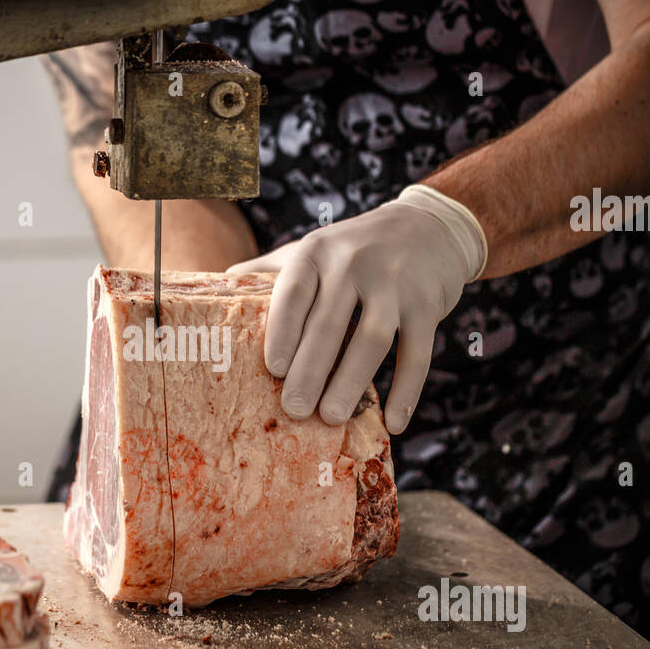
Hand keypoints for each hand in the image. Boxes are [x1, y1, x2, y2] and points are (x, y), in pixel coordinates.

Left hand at [227, 185, 486, 433]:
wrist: (430, 226)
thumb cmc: (354, 249)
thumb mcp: (313, 249)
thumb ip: (270, 268)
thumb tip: (220, 283)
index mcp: (316, 253)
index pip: (293, 294)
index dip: (282, 332)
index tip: (272, 371)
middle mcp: (354, 263)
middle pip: (329, 324)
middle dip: (310, 371)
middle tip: (294, 410)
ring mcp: (395, 284)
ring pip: (372, 340)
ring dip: (351, 383)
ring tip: (331, 418)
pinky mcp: (428, 305)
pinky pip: (417, 354)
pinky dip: (406, 391)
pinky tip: (394, 422)